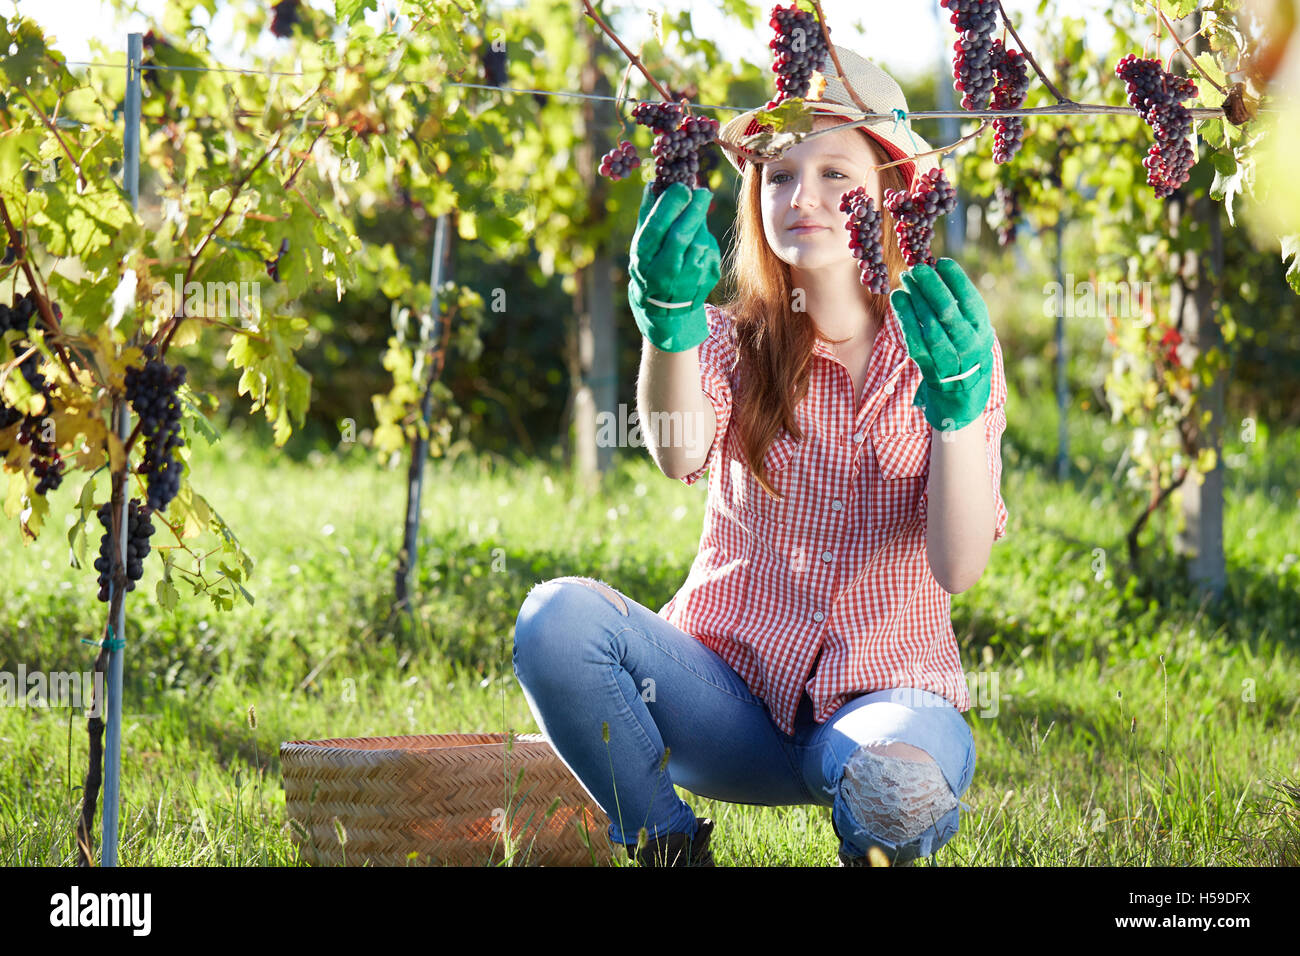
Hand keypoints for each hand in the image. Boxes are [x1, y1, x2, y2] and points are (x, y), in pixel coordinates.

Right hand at [628, 181, 720, 352]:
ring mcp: (686, 280)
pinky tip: (698, 243)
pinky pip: (711, 252)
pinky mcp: (705, 282)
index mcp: (643, 258)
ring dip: (701, 225)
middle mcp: (663, 271)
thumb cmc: (650, 266)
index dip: (671, 204)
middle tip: (702, 192)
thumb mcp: (642, 244)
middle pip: (682, 235)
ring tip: (696, 218)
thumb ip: (648, 213)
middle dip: (694, 209)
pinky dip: (706, 241)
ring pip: (700, 242)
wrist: (663, 310)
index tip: (682, 186)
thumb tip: (655, 182)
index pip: (656, 227)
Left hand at [888, 258, 993, 433]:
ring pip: (930, 327)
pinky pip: (915, 341)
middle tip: (917, 268)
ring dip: (916, 300)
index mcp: (982, 331)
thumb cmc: (966, 351)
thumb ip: (961, 306)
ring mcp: (949, 359)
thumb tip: (938, 270)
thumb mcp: (973, 329)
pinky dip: (906, 318)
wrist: (963, 395)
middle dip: (932, 288)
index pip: (972, 302)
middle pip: (949, 313)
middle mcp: (969, 346)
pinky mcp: (928, 368)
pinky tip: (898, 300)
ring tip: (905, 279)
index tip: (941, 261)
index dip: (957, 280)